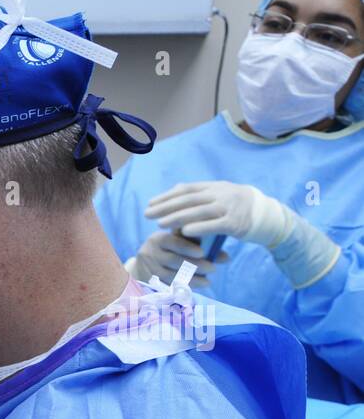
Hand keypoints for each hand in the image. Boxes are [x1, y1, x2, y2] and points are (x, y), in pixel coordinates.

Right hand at [125, 229, 228, 286]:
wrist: (143, 263)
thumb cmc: (170, 248)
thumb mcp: (181, 241)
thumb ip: (201, 245)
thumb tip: (226, 258)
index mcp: (158, 239)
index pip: (173, 242)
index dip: (187, 247)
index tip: (203, 252)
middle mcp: (149, 253)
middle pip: (173, 260)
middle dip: (194, 265)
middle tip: (212, 269)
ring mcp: (147, 269)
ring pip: (170, 276)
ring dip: (191, 279)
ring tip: (207, 282)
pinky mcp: (147, 283)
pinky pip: (167, 287)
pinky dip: (182, 288)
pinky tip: (195, 288)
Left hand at [144, 181, 290, 247]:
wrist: (270, 216)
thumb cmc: (240, 208)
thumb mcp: (221, 196)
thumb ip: (201, 195)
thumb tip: (176, 190)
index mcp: (216, 187)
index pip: (187, 189)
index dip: (167, 196)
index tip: (151, 203)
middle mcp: (222, 194)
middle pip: (189, 199)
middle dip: (166, 207)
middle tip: (148, 214)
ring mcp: (230, 207)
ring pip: (200, 211)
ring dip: (178, 217)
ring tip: (160, 224)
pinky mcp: (236, 223)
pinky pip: (215, 225)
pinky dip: (199, 227)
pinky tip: (184, 231)